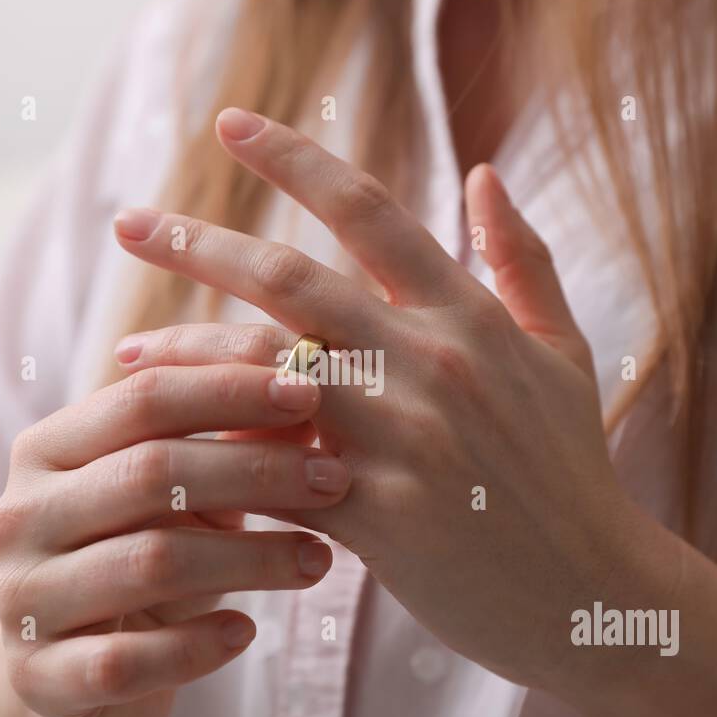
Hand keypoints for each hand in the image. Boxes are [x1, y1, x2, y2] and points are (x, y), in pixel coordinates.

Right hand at [0, 361, 351, 716]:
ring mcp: (23, 600)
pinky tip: (248, 632)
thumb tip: (307, 402)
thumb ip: (228, 447)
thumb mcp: (180, 497)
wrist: (73, 675)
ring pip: (150, 562)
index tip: (311, 394)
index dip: (231, 391)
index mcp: (47, 450)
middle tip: (335, 479)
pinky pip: (128, 661)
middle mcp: (20, 516)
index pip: (144, 399)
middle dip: (255, 470)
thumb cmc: (138, 557)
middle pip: (149, 472)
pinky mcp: (41, 679)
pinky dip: (197, 645)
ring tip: (320, 561)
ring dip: (251, 559)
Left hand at [113, 108, 655, 695]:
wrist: (593, 593)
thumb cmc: (572, 473)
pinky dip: (219, 459)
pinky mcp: (378, 516)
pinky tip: (172, 455)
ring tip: (123, 354)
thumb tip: (483, 173)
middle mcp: (432, 363)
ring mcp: (404, 439)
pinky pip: (272, 473)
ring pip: (264, 374)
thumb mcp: (563, 355)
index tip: (229, 123)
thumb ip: (524, 260)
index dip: (292, 158)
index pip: (368, 210)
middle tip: (127, 223)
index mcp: (469, 316)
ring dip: (184, 357)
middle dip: (198, 243)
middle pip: (290, 279)